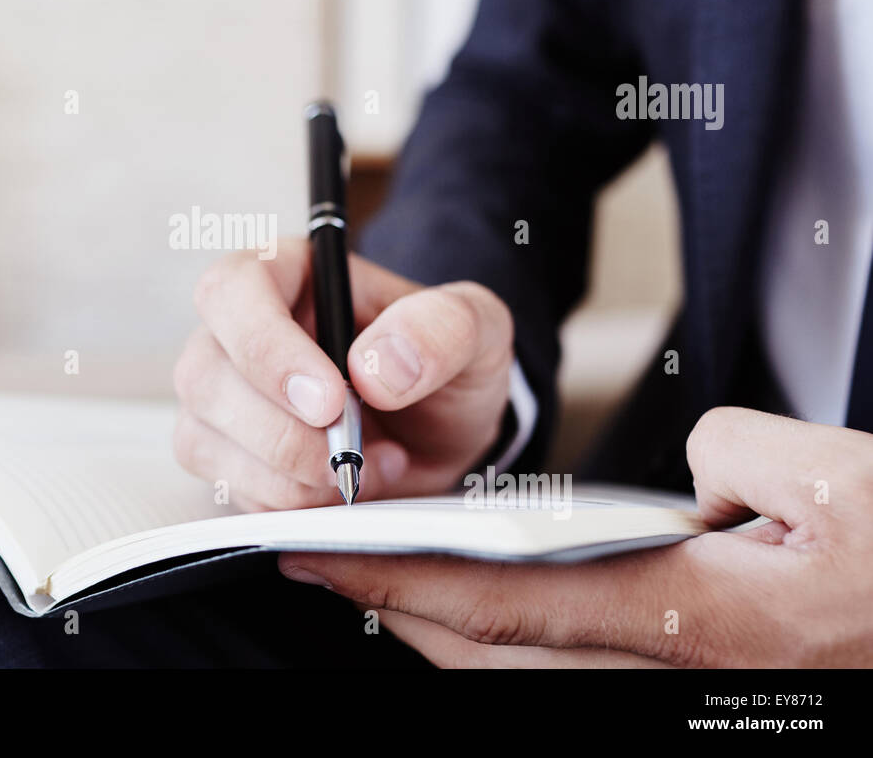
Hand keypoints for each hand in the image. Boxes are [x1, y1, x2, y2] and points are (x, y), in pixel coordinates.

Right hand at [172, 238, 514, 510]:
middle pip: (205, 374)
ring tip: (365, 469)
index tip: (327, 402)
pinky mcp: (221, 452)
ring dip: (288, 476)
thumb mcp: (475, 330)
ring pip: (203, 438)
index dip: (266, 348)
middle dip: (282, 433)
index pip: (232, 290)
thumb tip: (376, 366)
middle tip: (355, 453)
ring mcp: (220, 394)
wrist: (440, 434)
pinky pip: (225, 488)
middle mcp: (236, 329)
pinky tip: (338, 490)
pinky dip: (286, 503)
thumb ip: (442, 329)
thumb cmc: (444, 364)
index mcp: (286, 271)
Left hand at [279, 407, 872, 666]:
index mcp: (698, 620)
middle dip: (394, 607)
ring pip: (521, 672)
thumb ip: (733, 452)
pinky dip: (504, 636)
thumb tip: (682, 470)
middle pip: (490, 653)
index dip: (400, 576)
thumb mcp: (844, 481)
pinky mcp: (690, 685)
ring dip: (441, 624)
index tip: (322, 548)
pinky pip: (567, 669)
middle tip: (322, 557)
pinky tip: (488, 595)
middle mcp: (673, 674)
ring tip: (384, 569)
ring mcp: (678, 690)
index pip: (505, 600)